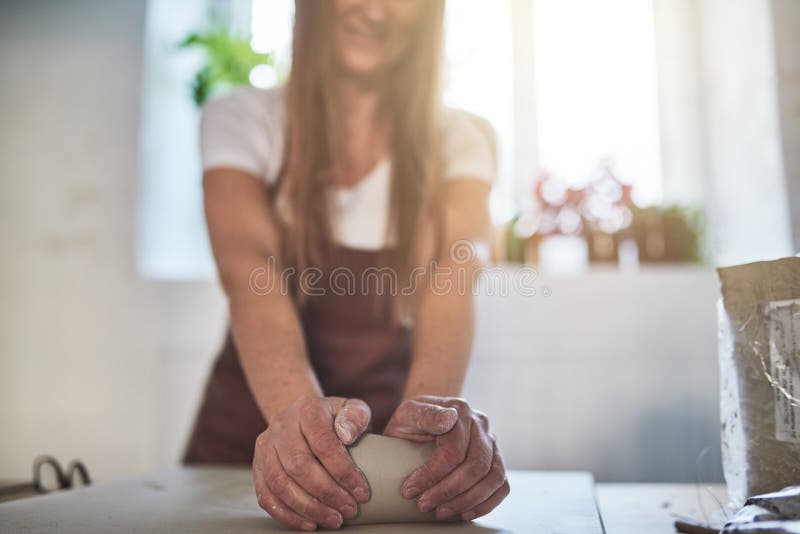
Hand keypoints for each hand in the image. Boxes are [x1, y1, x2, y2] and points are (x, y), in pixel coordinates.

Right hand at [253, 396, 371, 530]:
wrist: (302, 417)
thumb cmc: (334, 419)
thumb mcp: (351, 409)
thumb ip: (356, 416)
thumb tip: (347, 435)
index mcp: (307, 409)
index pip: (323, 444)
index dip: (343, 472)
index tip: (361, 493)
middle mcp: (281, 425)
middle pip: (299, 465)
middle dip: (327, 494)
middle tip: (349, 510)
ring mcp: (265, 446)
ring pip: (280, 484)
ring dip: (308, 508)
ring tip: (333, 520)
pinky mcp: (257, 467)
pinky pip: (266, 496)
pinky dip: (287, 515)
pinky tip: (310, 524)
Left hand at [383, 396, 509, 521]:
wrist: (417, 423)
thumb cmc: (410, 421)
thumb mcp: (407, 413)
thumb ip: (426, 414)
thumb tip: (450, 418)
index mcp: (460, 409)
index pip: (454, 450)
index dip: (433, 474)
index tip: (411, 490)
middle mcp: (480, 425)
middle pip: (476, 466)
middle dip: (448, 491)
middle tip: (424, 504)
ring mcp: (491, 442)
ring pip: (492, 478)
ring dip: (466, 500)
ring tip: (441, 511)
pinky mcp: (495, 460)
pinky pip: (501, 485)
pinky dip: (485, 503)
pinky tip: (463, 512)